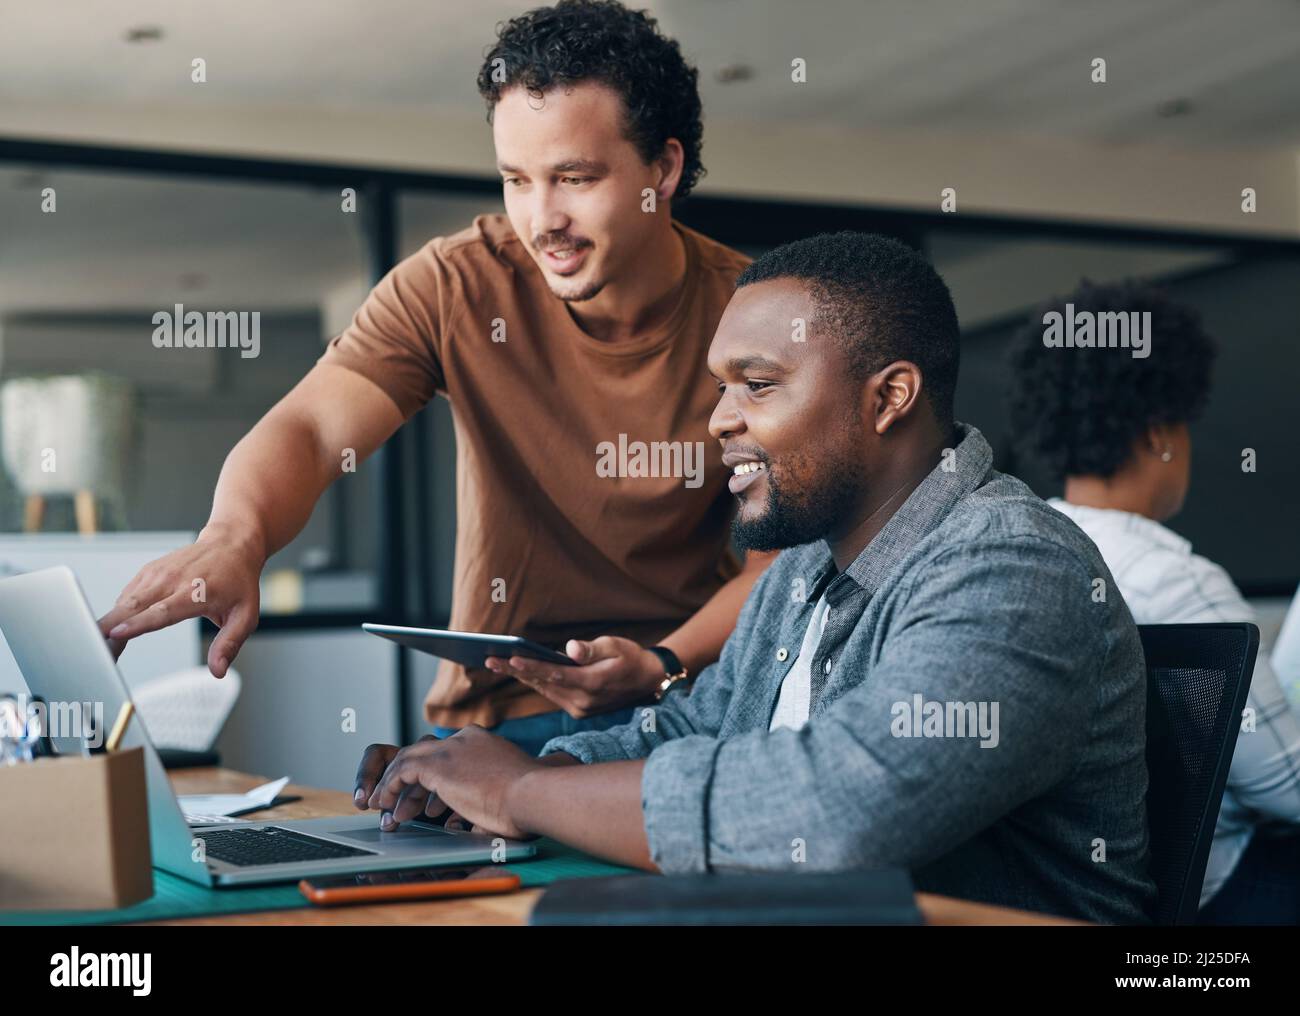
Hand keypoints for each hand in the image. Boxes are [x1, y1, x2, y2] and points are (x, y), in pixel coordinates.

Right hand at [96, 522, 264, 677]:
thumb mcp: (245, 616)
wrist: (231, 544)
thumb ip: (229, 644)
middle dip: (109, 628)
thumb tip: (217, 671)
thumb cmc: (238, 582)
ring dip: (108, 623)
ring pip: (124, 601)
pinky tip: (112, 629)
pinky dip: (116, 613)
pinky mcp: (148, 572)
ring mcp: (157, 574)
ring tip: (95, 647)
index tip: (115, 635)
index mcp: (195, 593)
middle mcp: (172, 581)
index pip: (161, 612)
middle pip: (133, 606)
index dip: (137, 624)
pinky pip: (126, 595)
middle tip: (91, 652)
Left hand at [353, 727, 541, 838]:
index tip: (425, 800)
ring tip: (382, 806)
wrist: (533, 794)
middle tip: (396, 804)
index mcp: (484, 742)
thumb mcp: (508, 792)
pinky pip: (402, 770)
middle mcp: (465, 739)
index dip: (431, 777)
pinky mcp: (438, 764)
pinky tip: (385, 803)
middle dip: (406, 780)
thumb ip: (486, 797)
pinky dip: (389, 786)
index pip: (447, 754)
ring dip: (392, 783)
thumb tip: (462, 821)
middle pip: (424, 752)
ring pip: (408, 758)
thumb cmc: (531, 803)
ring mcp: (451, 749)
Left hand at [485, 636, 663, 718]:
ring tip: (496, 662)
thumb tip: (570, 649)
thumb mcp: (617, 646)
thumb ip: (592, 649)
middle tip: (489, 659)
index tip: (510, 658)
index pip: (555, 674)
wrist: (648, 681)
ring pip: (544, 690)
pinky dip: (535, 682)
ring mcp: (579, 708)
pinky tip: (518, 670)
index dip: (532, 667)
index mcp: (592, 684)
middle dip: (516, 670)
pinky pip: (551, 694)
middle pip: (543, 683)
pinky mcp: (577, 710)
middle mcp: (582, 701)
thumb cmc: (631, 657)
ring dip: (521, 677)